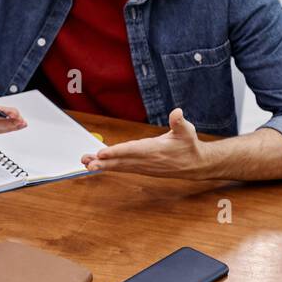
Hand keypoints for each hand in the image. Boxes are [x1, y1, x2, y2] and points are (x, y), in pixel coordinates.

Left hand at [81, 108, 206, 177]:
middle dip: (104, 162)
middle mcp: (146, 160)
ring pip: (120, 166)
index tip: (103, 153)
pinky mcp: (140, 168)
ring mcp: (142, 166)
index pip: (133, 150)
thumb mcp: (187, 131)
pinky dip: (109, 167)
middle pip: (122, 161)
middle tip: (88, 163)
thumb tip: (177, 113)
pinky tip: (97, 165)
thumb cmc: (188, 145)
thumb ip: (179, 122)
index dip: (117, 152)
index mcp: (155, 149)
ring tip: (86, 164)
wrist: (195, 164)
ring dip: (103, 165)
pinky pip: (122, 168)